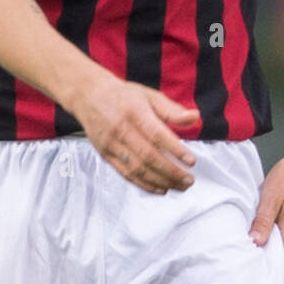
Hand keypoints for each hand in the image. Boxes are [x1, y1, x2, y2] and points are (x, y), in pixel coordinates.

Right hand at [70, 72, 199, 194]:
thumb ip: (172, 110)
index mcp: (135, 112)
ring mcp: (112, 144)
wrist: (89, 96)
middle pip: (148, 156)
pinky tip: (160, 188)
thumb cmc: (124, 95)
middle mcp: (122, 129)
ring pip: (137, 168)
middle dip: (171, 171)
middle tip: (189, 180)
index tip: (191, 161)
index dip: (175, 149)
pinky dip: (144, 184)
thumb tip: (195, 117)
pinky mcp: (106, 155)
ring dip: (160, 181)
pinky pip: (126, 173)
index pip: (157, 134)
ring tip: (179, 186)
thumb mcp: (149, 95)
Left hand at [248, 142, 283, 266]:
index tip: (249, 267)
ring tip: (257, 246)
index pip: (281, 264)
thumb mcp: (271, 195)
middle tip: (248, 258)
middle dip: (269, 262)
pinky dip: (283, 242)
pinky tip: (270, 233)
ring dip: (276, 251)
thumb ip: (264, 221)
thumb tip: (255, 243)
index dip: (265, 268)